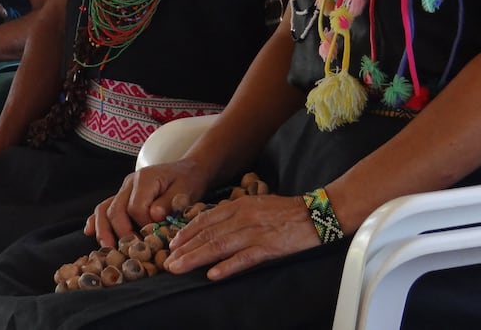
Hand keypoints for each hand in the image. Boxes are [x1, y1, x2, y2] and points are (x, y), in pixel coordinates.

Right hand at [86, 158, 211, 246]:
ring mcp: (123, 190)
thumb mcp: (185, 189)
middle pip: (115, 209)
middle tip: (128, 251)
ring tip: (106, 248)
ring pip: (104, 208)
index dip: (142, 225)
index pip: (135, 207)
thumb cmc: (187, 180)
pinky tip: (89, 232)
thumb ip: (169, 202)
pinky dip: (95, 220)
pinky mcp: (121, 197)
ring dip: (103, 229)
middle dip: (120, 232)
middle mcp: (129, 183)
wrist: (187, 170)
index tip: (154, 237)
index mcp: (144, 179)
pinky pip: (104, 207)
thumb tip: (154, 216)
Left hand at [164, 194, 320, 279]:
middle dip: (184, 249)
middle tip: (167, 262)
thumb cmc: (283, 210)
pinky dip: (227, 266)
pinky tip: (212, 275)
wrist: (313, 213)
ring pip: (219, 246)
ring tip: (179, 268)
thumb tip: (211, 225)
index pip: (204, 220)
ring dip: (196, 258)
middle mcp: (241, 217)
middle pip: (206, 234)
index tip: (172, 244)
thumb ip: (233, 213)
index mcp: (237, 206)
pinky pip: (244, 258)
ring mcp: (254, 232)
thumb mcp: (253, 204)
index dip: (186, 233)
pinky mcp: (268, 247)